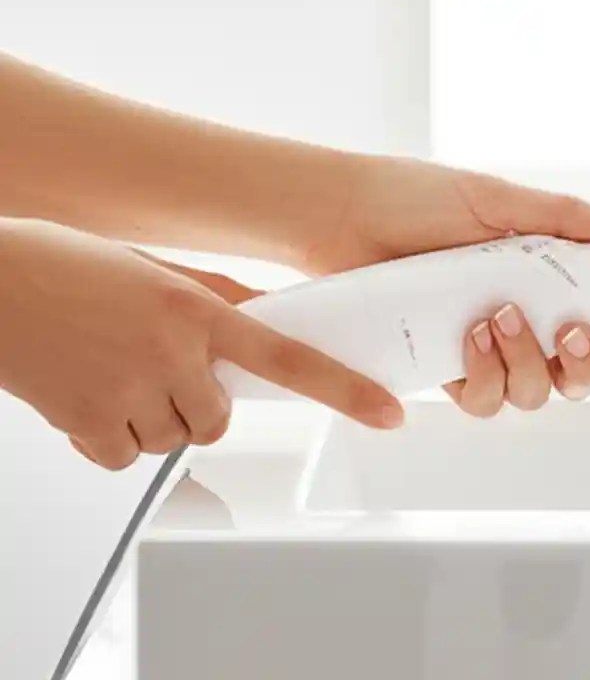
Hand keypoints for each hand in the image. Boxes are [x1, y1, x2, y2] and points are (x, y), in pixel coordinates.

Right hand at [0, 219, 401, 469]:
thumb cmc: (65, 268)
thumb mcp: (156, 272)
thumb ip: (215, 300)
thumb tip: (268, 321)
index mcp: (195, 308)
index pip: (288, 356)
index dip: (344, 391)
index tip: (389, 415)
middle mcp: (171, 350)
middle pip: (219, 418)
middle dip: (194, 404)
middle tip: (152, 370)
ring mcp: (129, 388)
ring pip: (172, 439)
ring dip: (148, 420)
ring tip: (109, 372)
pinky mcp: (86, 422)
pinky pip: (124, 458)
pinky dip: (106, 439)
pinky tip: (83, 396)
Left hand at [293, 157, 589, 415]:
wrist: (339, 214)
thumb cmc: (414, 197)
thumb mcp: (496, 199)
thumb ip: (567, 218)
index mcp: (548, 278)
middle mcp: (526, 320)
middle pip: (580, 375)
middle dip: (586, 365)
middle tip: (572, 331)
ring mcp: (488, 349)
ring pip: (533, 394)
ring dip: (528, 365)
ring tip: (497, 317)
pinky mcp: (447, 367)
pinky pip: (482, 400)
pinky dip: (484, 376)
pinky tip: (469, 338)